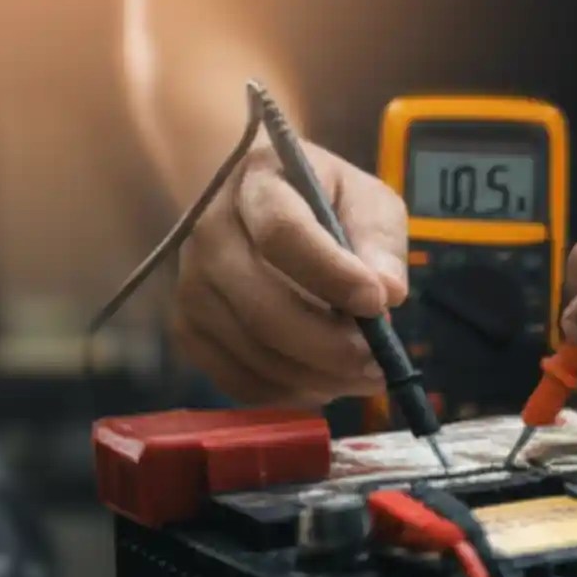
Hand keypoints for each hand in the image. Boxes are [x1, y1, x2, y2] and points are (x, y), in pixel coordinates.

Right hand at [172, 140, 407, 405]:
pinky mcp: (189, 331)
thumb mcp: (365, 199)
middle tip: (378, 362)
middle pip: (262, 307)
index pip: (282, 232)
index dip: (332, 274)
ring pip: (253, 352)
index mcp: (256, 183)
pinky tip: (323, 383)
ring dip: (317, 376)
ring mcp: (191, 287)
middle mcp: (209, 234)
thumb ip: (379, 239)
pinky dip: (288, 393)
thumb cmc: (322, 202)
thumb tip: (387, 292)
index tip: (378, 302)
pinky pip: (238, 380)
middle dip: (329, 345)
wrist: (259, 209)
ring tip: (362, 376)